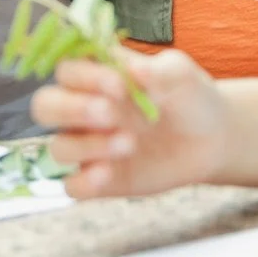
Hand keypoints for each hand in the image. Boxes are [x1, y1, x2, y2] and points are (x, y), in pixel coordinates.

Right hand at [33, 49, 229, 198]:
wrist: (212, 139)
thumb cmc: (189, 97)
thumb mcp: (181, 75)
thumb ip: (159, 69)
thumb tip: (135, 69)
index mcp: (97, 74)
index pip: (68, 70)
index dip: (86, 77)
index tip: (120, 86)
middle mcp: (84, 108)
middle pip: (45, 106)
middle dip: (72, 110)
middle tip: (110, 114)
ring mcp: (89, 145)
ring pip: (57, 147)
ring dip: (88, 146)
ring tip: (130, 143)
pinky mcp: (100, 179)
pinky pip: (72, 186)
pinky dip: (83, 182)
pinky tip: (108, 174)